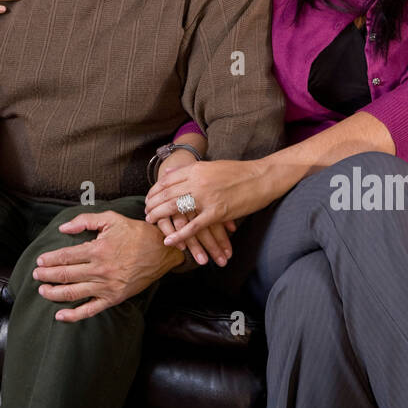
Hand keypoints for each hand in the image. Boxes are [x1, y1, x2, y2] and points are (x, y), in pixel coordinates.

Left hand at [32, 210, 181, 321]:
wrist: (160, 252)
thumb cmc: (135, 233)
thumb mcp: (111, 219)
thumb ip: (85, 221)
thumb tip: (63, 228)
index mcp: (97, 250)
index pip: (66, 257)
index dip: (50, 260)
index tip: (40, 261)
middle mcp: (100, 270)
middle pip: (66, 275)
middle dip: (47, 275)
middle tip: (36, 274)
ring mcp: (106, 287)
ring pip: (73, 293)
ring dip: (54, 293)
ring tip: (42, 290)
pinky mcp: (113, 298)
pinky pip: (90, 310)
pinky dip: (74, 315)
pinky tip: (60, 315)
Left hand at [152, 147, 230, 266]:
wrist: (261, 177)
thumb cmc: (239, 172)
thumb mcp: (211, 166)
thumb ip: (191, 171)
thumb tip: (170, 172)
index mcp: (197, 169)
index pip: (167, 180)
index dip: (155, 190)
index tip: (148, 197)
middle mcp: (198, 181)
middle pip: (167, 193)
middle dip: (153, 203)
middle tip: (146, 211)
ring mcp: (207, 197)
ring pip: (175, 208)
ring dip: (160, 216)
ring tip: (151, 221)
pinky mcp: (217, 212)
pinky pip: (193, 227)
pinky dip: (179, 235)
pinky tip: (169, 240)